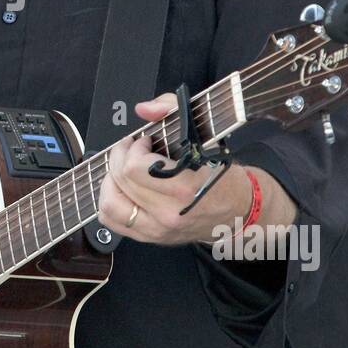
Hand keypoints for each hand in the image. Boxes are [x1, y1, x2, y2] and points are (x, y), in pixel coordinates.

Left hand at [96, 92, 251, 246]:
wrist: (238, 211)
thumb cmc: (223, 176)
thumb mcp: (205, 135)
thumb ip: (172, 110)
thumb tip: (144, 109)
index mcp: (183, 189)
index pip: (134, 168)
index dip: (134, 148)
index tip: (145, 142)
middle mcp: (168, 214)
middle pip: (120, 181)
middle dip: (120, 157)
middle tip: (131, 149)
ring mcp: (157, 229)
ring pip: (109, 204)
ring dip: (111, 180)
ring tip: (123, 169)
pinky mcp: (150, 238)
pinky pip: (112, 221)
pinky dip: (110, 201)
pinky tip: (122, 188)